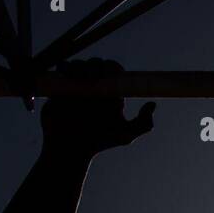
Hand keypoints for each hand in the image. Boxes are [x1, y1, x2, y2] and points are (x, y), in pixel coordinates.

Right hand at [41, 58, 155, 156]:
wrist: (70, 147)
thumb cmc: (99, 142)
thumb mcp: (125, 135)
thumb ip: (143, 123)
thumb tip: (152, 103)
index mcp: (111, 93)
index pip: (114, 72)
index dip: (113, 68)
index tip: (111, 73)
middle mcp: (95, 87)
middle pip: (97, 64)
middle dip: (96, 66)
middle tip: (95, 77)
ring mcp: (78, 85)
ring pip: (80, 64)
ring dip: (81, 66)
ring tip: (81, 79)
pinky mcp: (61, 86)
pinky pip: (63, 68)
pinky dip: (66, 66)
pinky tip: (68, 74)